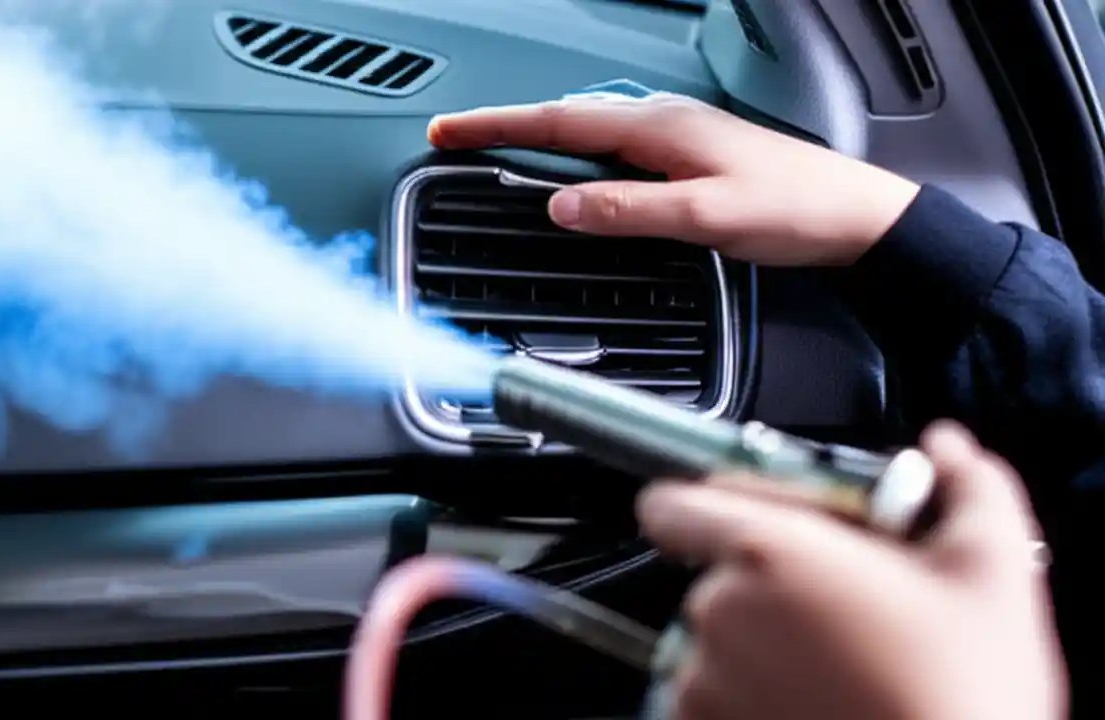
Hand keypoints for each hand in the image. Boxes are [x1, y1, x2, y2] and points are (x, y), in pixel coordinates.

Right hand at [428, 94, 919, 265]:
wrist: (858, 217)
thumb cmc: (796, 212)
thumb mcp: (705, 219)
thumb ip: (628, 210)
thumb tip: (562, 205)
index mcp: (660, 127)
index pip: (558, 120)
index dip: (497, 126)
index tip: (449, 132)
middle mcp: (664, 121)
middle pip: (565, 116)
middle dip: (505, 127)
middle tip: (456, 142)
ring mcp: (677, 134)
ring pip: (588, 128)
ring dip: (538, 137)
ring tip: (496, 151)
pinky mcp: (688, 153)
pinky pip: (613, 144)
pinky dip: (575, 151)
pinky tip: (571, 167)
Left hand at [636, 421, 1066, 719]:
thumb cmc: (964, 700)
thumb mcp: (993, 574)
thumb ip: (968, 489)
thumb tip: (949, 452)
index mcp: (770, 551)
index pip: (674, 502)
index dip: (710, 503)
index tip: (749, 517)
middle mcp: (719, 611)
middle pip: (721, 572)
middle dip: (778, 582)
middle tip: (848, 605)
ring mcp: (702, 680)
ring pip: (722, 638)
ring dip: (767, 642)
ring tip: (842, 664)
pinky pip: (714, 694)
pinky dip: (753, 694)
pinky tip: (819, 699)